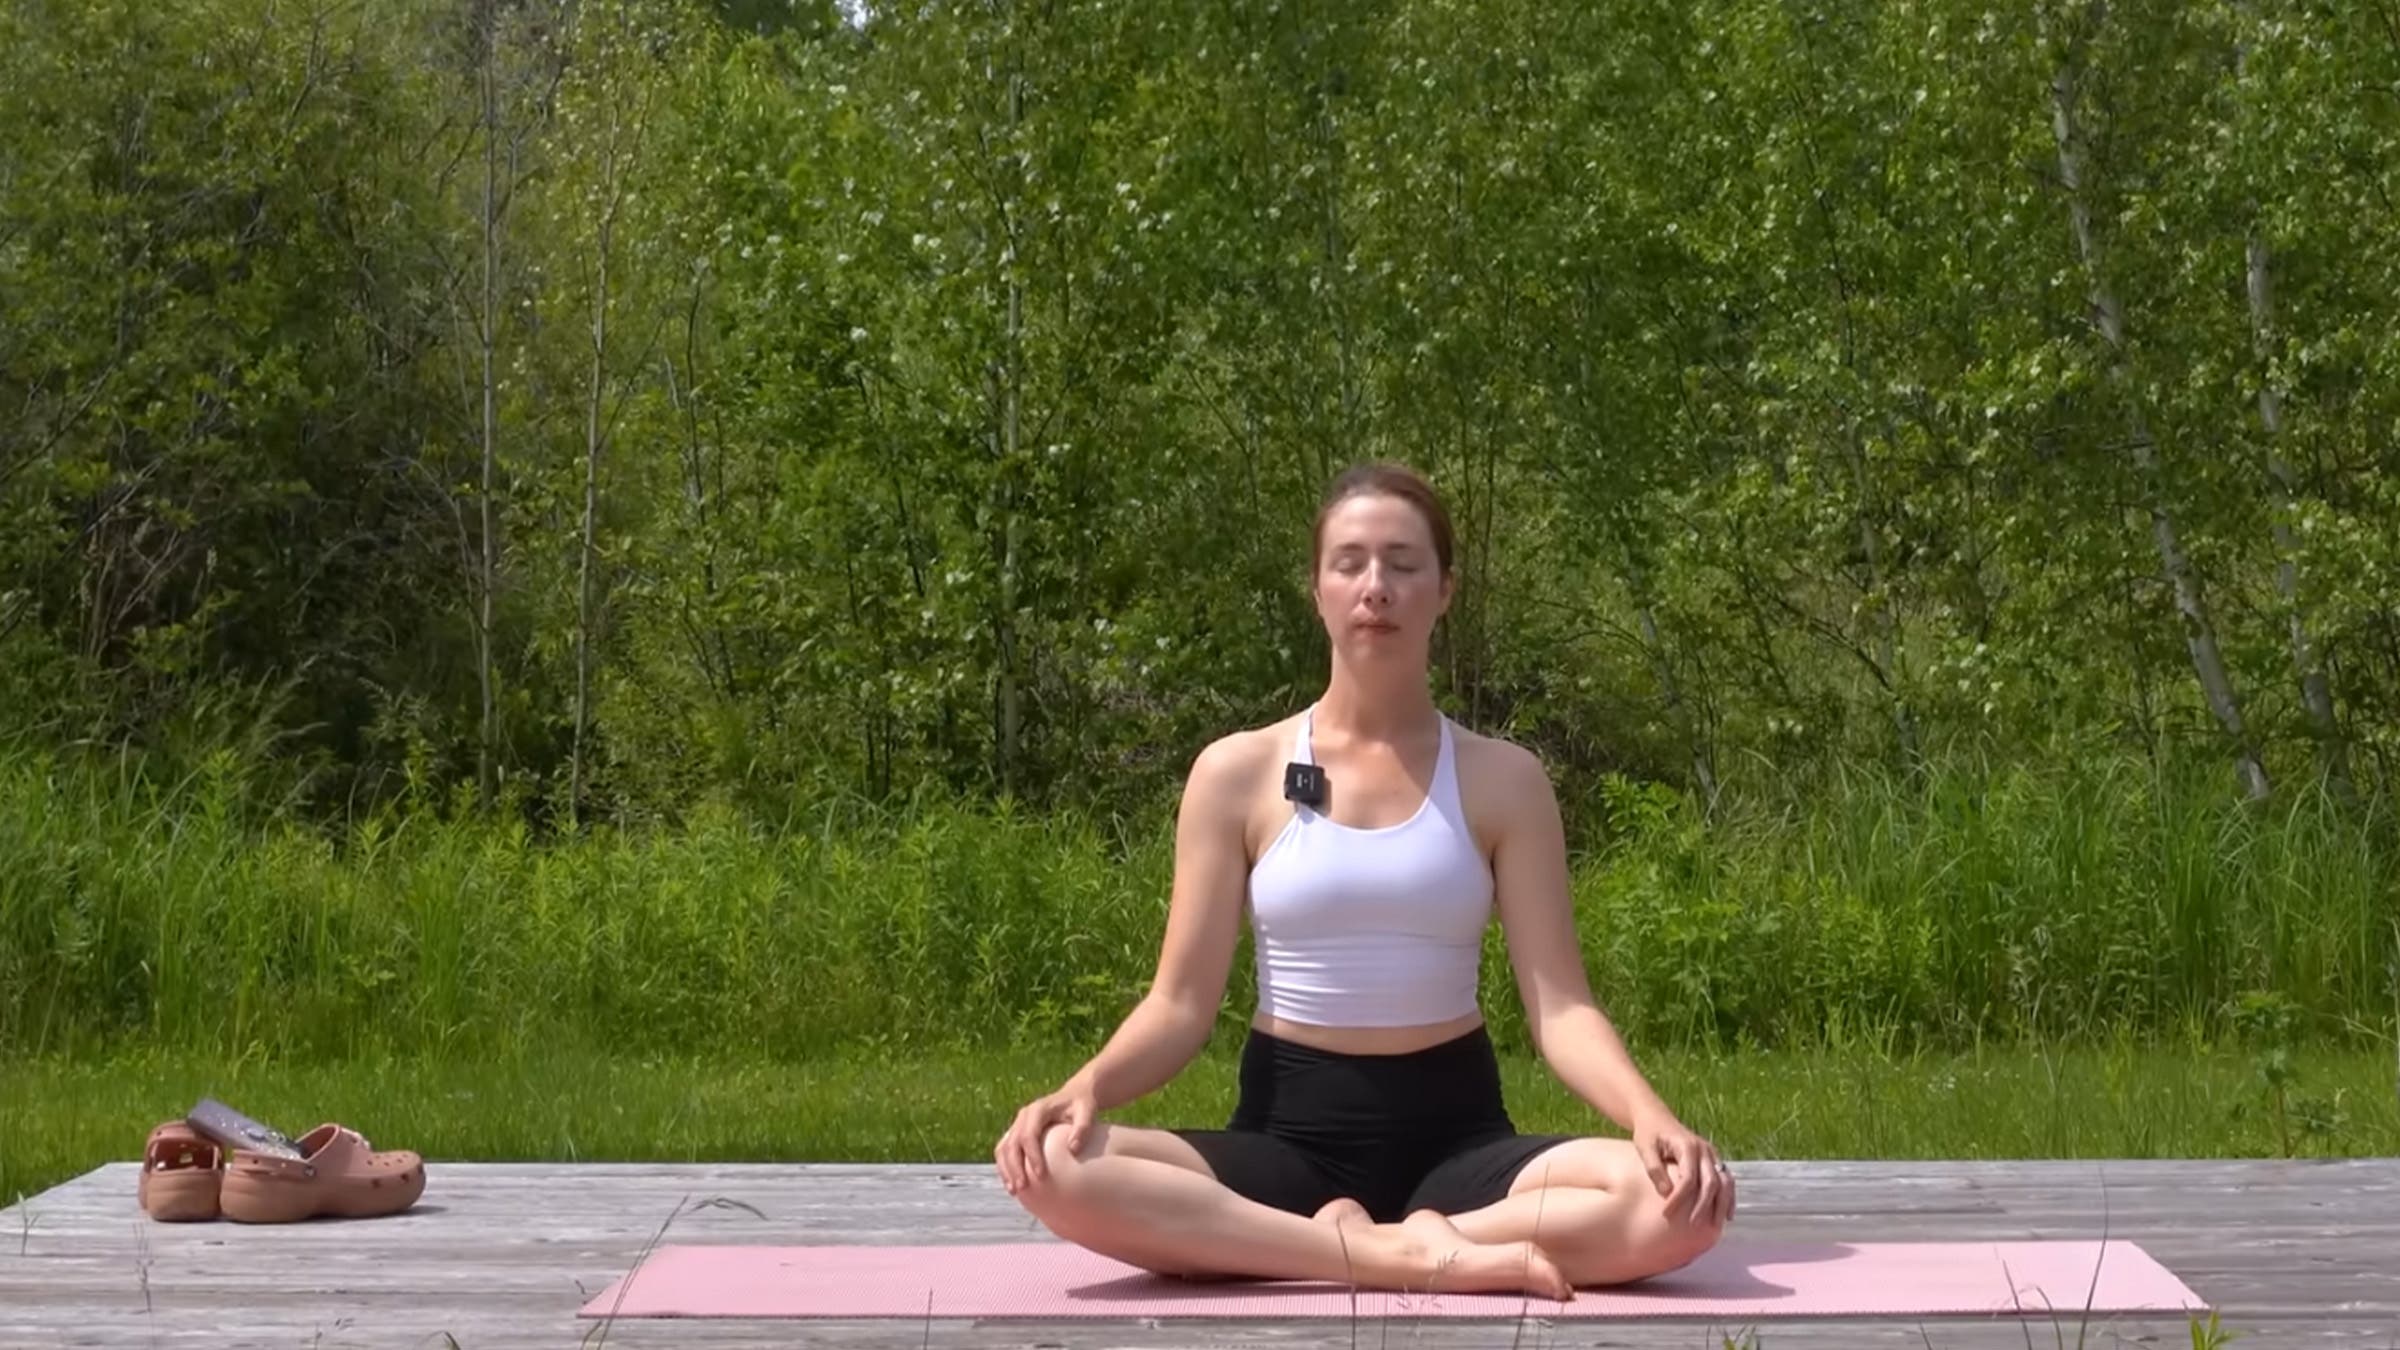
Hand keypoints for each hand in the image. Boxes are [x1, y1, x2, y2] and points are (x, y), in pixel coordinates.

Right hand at [994, 1087, 1096, 1195]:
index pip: (1029, 1135)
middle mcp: (1023, 1115)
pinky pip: (1005, 1150)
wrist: (1074, 1095)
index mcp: (1038, 1110)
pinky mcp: (1016, 1132)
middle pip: (1012, 1143)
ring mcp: (1018, 1123)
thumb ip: (1082, 1128)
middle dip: (1014, 1167)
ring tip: (1013, 1191)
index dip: (1032, 1155)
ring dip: (1005, 1169)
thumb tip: (1073, 1149)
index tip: (1040, 1176)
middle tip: (1022, 1188)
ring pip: (1003, 1147)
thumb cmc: (1083, 1105)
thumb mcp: (1087, 1112)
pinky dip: (1005, 1167)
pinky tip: (1013, 1185)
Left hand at [1632, 1111, 1735, 1227]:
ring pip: (1724, 1182)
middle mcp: (1704, 1150)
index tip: (1666, 1214)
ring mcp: (1711, 1154)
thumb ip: (1655, 1169)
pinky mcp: (1713, 1160)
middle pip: (1711, 1182)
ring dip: (1721, 1205)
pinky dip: (1728, 1198)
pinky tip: (1727, 1216)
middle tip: (1692, 1226)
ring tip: (1716, 1226)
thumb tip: (1666, 1193)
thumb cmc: (1648, 1133)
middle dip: (1703, 1206)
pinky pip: (1726, 1180)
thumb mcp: (1645, 1147)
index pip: (1688, 1177)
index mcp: (1687, 1146)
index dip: (1679, 1198)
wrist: (1656, 1117)